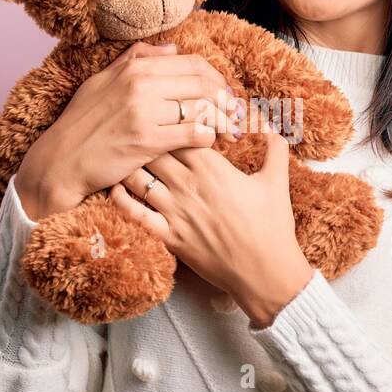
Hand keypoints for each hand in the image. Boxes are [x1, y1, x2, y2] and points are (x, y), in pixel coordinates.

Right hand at [14, 41, 243, 219]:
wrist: (61, 160)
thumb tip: (172, 48)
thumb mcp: (102, 81)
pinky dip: (209, 138)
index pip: (193, 63)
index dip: (217, 78)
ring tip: (229, 131)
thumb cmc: (82, 122)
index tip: (225, 93)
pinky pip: (193, 134)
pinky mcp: (147, 141)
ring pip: (202, 108)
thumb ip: (137, 59)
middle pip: (204, 84)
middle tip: (235, 114)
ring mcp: (144, 112)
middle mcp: (141, 85)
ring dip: (222, 120)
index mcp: (135, 67)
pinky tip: (210, 144)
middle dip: (226, 99)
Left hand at [108, 126, 313, 329]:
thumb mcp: (278, 180)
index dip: (171, 123)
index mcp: (211, 168)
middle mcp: (188, 185)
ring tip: (122, 158)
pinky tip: (114, 189)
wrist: (265, 271)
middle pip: (153, 151)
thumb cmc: (272, 226)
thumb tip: (272, 126)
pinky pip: (134, 214)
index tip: (168, 120)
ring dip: (129, 165)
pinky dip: (120, 199)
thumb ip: (274, 147)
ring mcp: (175, 211)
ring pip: (137, 178)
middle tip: (137, 133)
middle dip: (145, 139)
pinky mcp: (168, 236)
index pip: (179, 132)